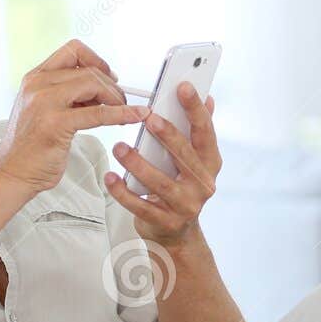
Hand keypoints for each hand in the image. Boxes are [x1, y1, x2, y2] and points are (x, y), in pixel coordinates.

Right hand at [0, 39, 147, 194]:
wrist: (12, 173)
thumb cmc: (30, 146)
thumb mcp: (42, 109)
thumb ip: (65, 94)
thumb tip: (100, 86)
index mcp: (35, 78)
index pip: (73, 50)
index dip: (97, 60)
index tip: (110, 76)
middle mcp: (37, 84)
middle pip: (89, 70)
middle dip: (112, 85)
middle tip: (120, 102)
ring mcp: (44, 102)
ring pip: (94, 85)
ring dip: (116, 98)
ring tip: (122, 112)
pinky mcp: (56, 124)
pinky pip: (98, 113)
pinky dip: (122, 113)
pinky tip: (135, 116)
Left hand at [105, 82, 221, 246]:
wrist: (176, 234)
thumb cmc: (181, 188)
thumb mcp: (194, 161)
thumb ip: (198, 131)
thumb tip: (209, 99)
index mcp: (210, 163)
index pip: (205, 132)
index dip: (195, 108)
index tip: (182, 87)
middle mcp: (203, 184)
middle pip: (185, 156)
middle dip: (168, 136)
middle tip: (148, 118)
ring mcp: (185, 205)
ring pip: (161, 183)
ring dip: (139, 164)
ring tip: (119, 148)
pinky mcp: (165, 222)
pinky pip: (141, 206)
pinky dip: (123, 192)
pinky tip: (110, 178)